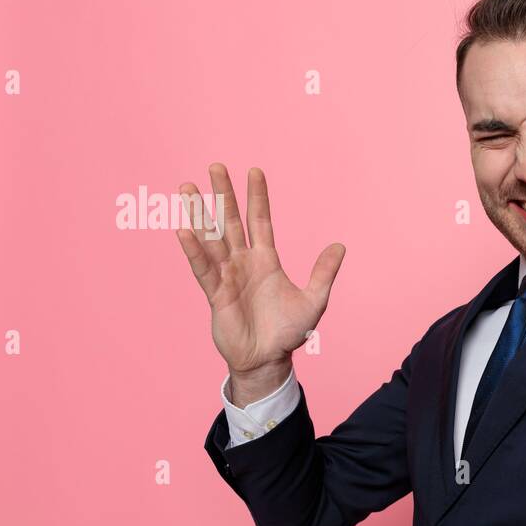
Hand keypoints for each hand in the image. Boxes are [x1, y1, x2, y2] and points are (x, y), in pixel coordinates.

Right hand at [175, 164, 344, 399]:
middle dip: (224, 194)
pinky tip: (185, 229)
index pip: (260, 221)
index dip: (258, 197)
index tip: (255, 171)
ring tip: (187, 187)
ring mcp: (227, 276)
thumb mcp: (314, 300)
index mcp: (266, 260)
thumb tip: (340, 245)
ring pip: (211, 238)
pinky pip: (202, 268)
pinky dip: (194, 250)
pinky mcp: (215, 293)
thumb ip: (323, 272)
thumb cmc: (289, 332)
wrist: (268, 359)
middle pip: (231, 221)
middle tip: (215, 166)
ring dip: (200, 213)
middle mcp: (244, 262)